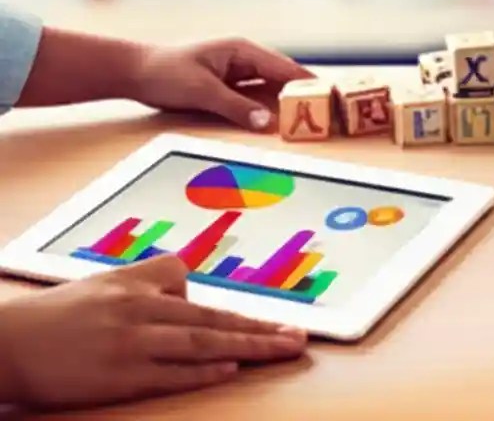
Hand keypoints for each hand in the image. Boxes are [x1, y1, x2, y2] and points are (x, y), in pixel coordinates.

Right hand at [0, 256, 305, 409]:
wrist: (4, 346)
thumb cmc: (54, 319)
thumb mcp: (103, 285)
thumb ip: (148, 283)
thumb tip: (190, 292)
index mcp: (133, 285)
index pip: (188, 282)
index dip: (222, 303)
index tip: (265, 317)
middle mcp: (137, 309)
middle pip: (211, 316)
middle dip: (259, 326)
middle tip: (298, 335)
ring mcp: (130, 343)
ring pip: (201, 342)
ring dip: (247, 346)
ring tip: (282, 349)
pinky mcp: (118, 376)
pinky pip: (170, 373)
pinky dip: (203, 370)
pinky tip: (231, 368)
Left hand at [130, 38, 312, 130]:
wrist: (132, 72)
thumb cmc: (164, 72)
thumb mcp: (201, 91)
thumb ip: (236, 107)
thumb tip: (267, 122)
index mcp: (241, 50)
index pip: (283, 66)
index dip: (306, 82)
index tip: (328, 96)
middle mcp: (243, 58)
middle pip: (281, 76)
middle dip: (302, 92)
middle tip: (325, 110)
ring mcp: (235, 71)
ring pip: (269, 87)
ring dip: (285, 101)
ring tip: (309, 117)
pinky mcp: (226, 85)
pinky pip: (254, 96)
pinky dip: (267, 106)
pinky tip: (278, 118)